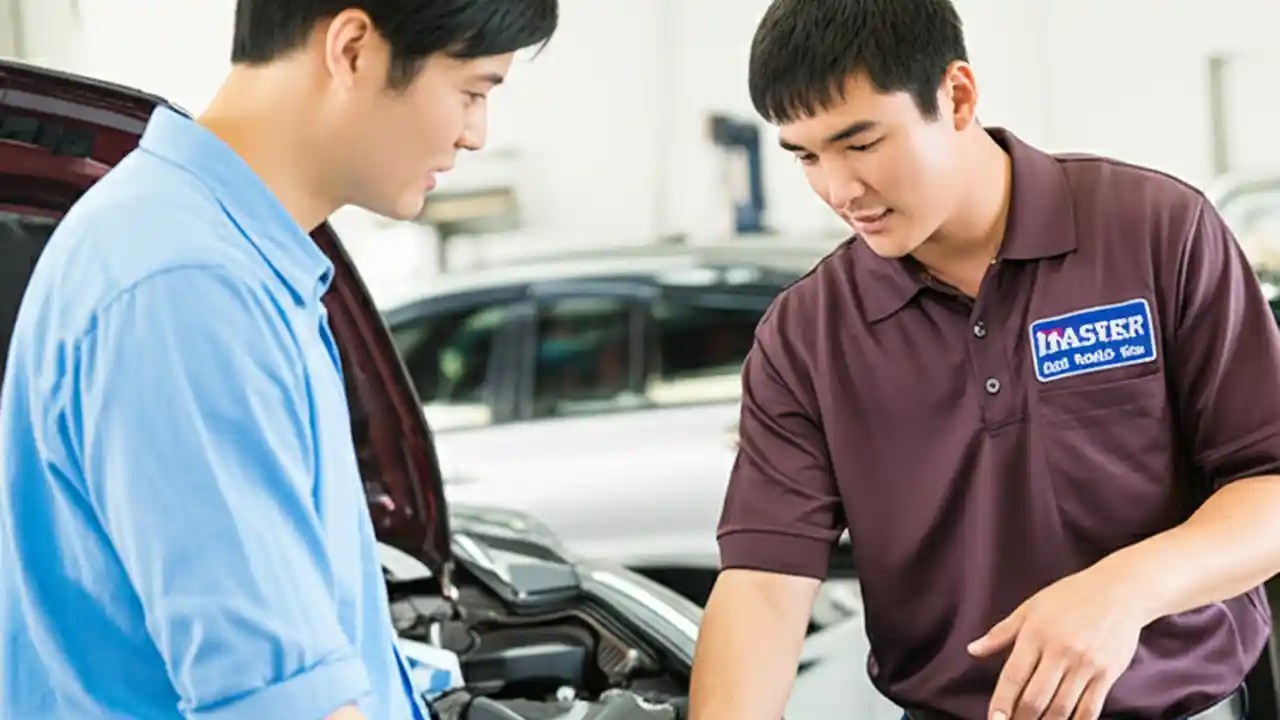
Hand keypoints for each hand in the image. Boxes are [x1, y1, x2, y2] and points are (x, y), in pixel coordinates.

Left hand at [967, 565, 1146, 719]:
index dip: (1002, 702)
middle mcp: (1060, 652)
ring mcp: (1085, 665)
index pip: (1013, 676)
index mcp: (1036, 635)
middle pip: (1036, 698)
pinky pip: (1090, 709)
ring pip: (1062, 708)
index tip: (995, 719)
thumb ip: (1000, 633)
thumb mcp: (1030, 608)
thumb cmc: (1070, 597)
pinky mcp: (1107, 674)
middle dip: (1021, 719)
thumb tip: (972, 650)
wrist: (1119, 591)